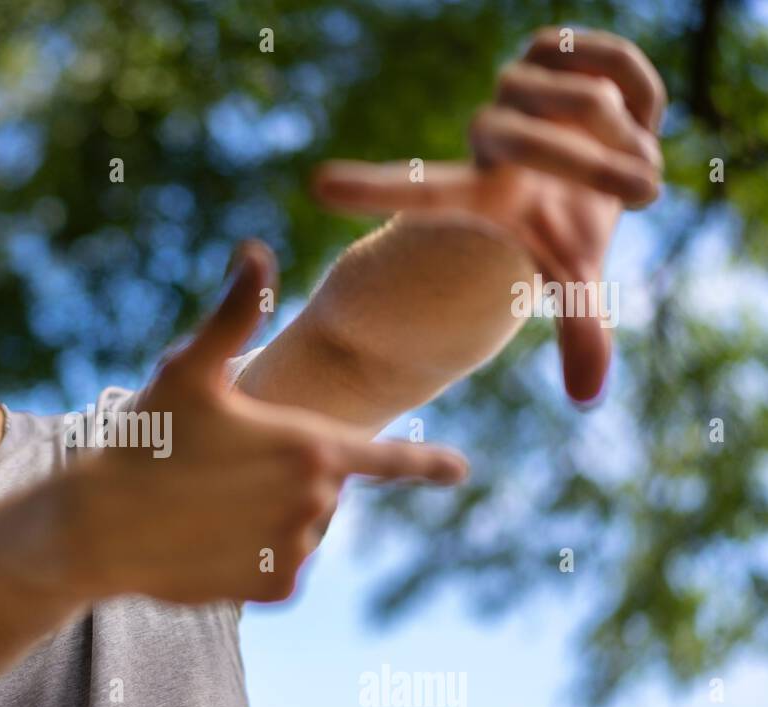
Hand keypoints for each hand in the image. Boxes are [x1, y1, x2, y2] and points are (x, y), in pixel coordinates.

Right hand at [79, 241, 469, 604]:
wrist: (100, 526)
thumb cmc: (145, 439)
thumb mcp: (189, 369)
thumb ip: (234, 313)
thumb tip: (256, 249)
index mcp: (311, 447)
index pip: (387, 457)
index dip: (425, 463)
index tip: (460, 471)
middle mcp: (316, 504)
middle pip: (321, 487)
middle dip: (283, 475)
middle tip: (221, 467)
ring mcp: (296, 550)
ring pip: (298, 527)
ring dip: (267, 515)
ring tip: (209, 502)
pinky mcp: (273, 589)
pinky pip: (278, 567)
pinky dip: (252, 555)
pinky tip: (210, 540)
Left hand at [311, 27, 666, 402]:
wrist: (602, 163)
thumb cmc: (570, 226)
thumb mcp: (574, 274)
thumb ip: (580, 331)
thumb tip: (589, 399)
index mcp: (479, 193)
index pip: (418, 189)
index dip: (374, 188)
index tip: (318, 186)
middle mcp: (487, 138)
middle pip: (516, 137)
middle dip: (589, 167)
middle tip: (643, 192)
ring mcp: (513, 92)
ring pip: (569, 100)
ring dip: (620, 135)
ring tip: (629, 153)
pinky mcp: (548, 51)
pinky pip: (598, 54)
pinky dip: (626, 76)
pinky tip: (630, 106)